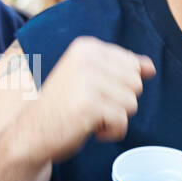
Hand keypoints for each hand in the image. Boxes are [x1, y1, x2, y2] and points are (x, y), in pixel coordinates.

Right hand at [21, 36, 154, 162]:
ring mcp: (87, 82)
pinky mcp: (90, 106)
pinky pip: (122, 122)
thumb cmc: (63, 106)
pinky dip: (110, 132)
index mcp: (87, 47)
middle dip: (119, 102)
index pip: (132, 65)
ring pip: (132, 104)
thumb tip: (151, 67)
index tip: (91, 91)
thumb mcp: (90, 78)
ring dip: (114, 117)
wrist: (30, 133)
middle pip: (136, 84)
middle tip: (90, 105)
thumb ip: (121, 69)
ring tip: (88, 116)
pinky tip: (89, 128)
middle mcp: (87, 59)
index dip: (119, 86)